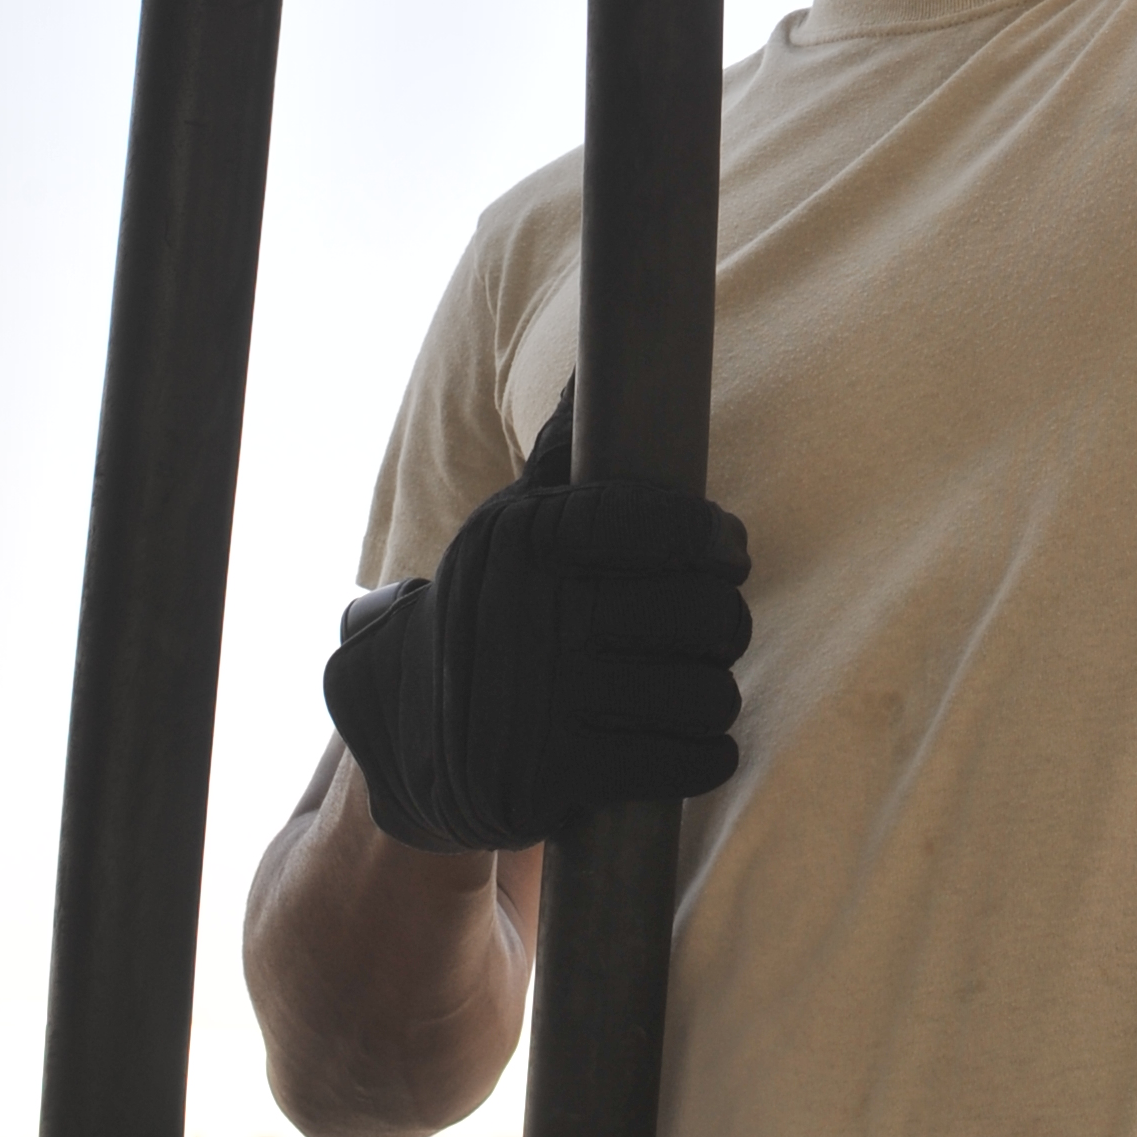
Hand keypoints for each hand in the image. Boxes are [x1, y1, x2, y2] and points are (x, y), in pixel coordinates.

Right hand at [322, 386, 750, 851]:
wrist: (410, 733)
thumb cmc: (492, 612)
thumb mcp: (510, 525)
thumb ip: (566, 455)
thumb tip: (598, 360)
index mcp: (529, 539)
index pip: (658, 522)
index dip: (713, 537)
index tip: (727, 550)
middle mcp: (533, 613)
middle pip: (701, 613)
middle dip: (725, 623)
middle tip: (716, 628)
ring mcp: (541, 699)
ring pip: (703, 691)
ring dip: (716, 694)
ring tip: (702, 688)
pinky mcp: (551, 776)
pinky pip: (682, 760)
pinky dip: (706, 755)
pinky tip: (697, 744)